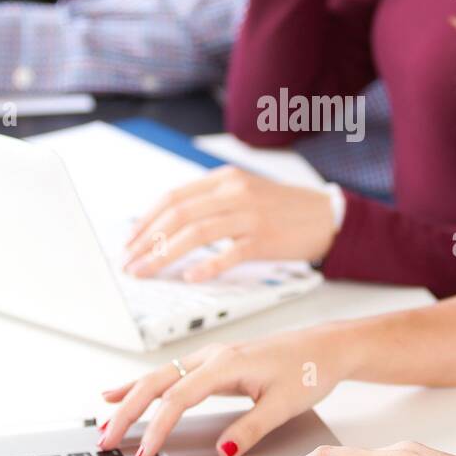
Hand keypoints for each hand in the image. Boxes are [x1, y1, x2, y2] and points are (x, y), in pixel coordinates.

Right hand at [97, 325, 349, 455]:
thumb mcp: (284, 404)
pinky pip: (170, 375)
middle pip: (157, 383)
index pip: (178, 399)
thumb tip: (221, 453)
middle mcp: (212, 356)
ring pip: (159, 377)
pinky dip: (144, 386)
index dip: (157, 428)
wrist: (326, 347)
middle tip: (105, 442)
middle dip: (127, 412)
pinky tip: (122, 393)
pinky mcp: (213, 363)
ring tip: (105, 424)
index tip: (143, 454)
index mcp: (225, 364)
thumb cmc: (308, 370)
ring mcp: (210, 357)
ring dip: (130, 400)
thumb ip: (250, 429)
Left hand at [123, 167, 337, 278]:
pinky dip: (207, 266)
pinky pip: (230, 253)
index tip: (130, 241)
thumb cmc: (283, 209)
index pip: (174, 197)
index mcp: (225, 179)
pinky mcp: (265, 238)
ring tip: (146, 271)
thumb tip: (170, 224)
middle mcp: (234, 192)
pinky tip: (190, 277)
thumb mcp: (244, 192)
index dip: (146, 220)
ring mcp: (249, 215)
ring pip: (196, 233)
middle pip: (179, 215)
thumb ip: (211, 201)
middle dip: (148, 241)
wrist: (326, 216)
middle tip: (129, 262)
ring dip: (165, 255)